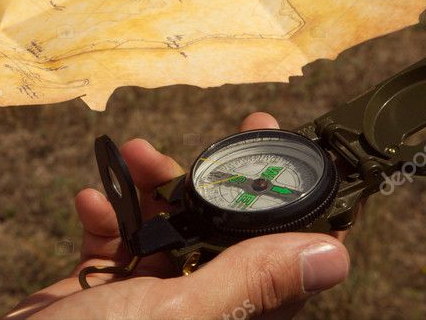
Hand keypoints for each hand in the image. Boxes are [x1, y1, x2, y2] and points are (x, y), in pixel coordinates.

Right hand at [4, 112, 350, 318]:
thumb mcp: (179, 313)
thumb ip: (250, 281)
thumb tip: (336, 257)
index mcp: (231, 317)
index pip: (286, 257)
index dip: (298, 199)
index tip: (293, 148)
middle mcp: (200, 308)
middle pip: (228, 229)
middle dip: (222, 176)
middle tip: (240, 124)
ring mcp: (151, 298)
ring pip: (172, 225)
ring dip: (155, 183)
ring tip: (133, 154)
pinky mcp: (104, 291)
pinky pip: (116, 239)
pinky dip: (106, 212)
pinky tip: (89, 199)